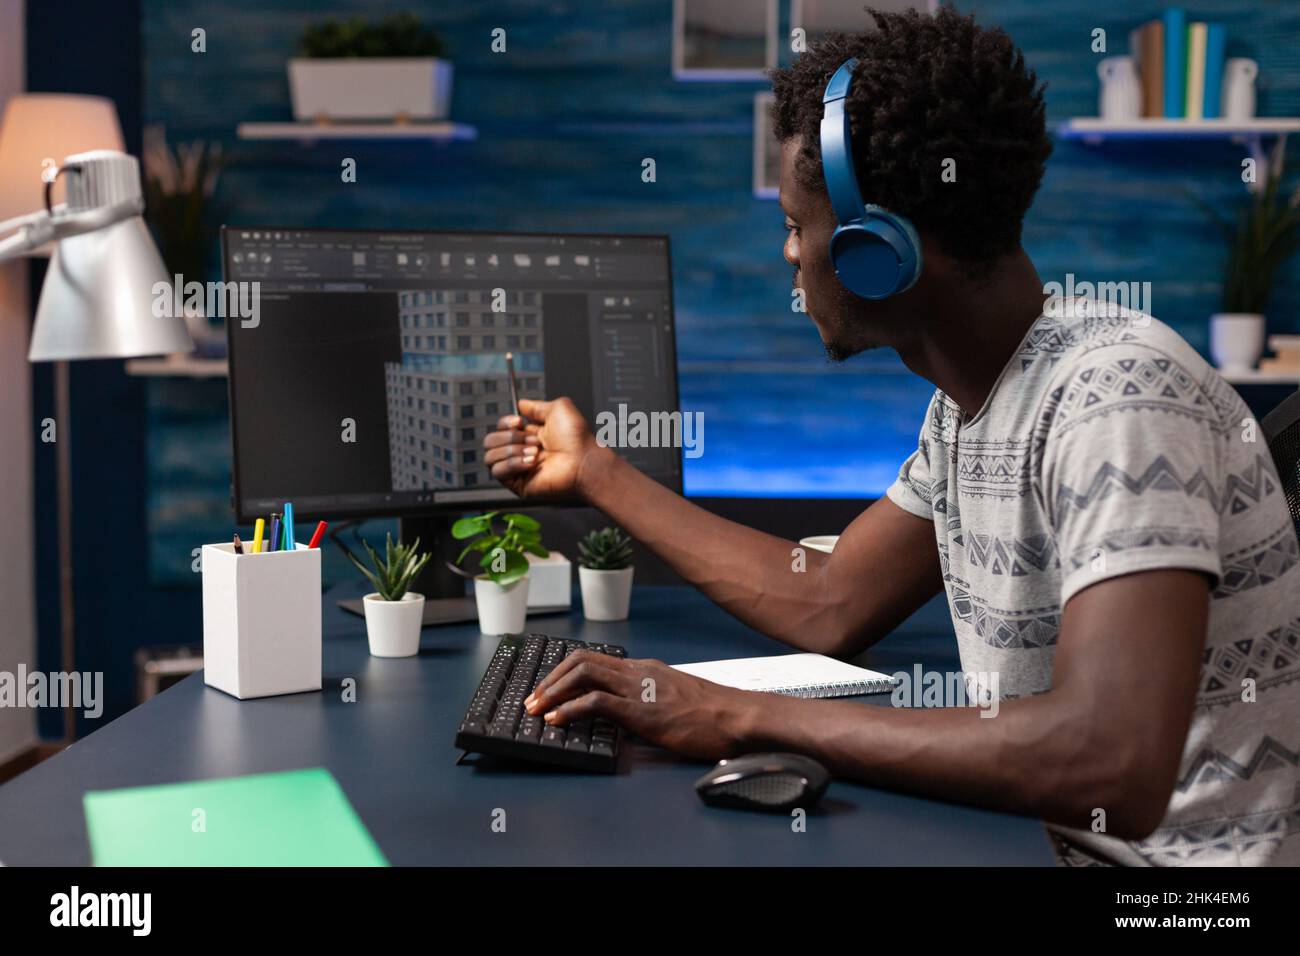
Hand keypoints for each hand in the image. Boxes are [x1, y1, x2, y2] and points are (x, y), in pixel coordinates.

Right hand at [483, 397, 605, 498]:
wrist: (583, 461)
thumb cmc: (577, 439)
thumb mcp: (558, 409)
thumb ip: (536, 405)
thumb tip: (521, 404)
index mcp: (529, 436)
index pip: (500, 428)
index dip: (505, 423)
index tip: (519, 422)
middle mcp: (521, 452)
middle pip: (490, 441)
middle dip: (510, 438)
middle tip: (533, 441)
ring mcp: (518, 469)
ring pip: (490, 456)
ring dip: (512, 451)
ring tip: (534, 452)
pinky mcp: (517, 484)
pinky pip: (498, 472)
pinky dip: (513, 464)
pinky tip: (530, 463)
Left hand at [523, 651, 759, 760]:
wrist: (739, 717)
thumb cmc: (714, 714)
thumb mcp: (675, 698)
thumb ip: (650, 699)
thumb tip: (627, 714)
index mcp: (644, 668)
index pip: (594, 659)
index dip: (564, 672)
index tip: (548, 688)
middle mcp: (637, 671)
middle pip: (581, 661)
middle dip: (550, 679)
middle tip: (533, 698)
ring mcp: (639, 689)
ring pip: (583, 675)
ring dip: (553, 691)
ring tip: (536, 709)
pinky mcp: (642, 711)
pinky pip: (596, 703)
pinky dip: (570, 710)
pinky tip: (557, 721)